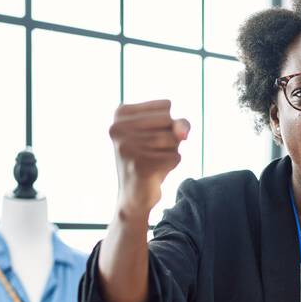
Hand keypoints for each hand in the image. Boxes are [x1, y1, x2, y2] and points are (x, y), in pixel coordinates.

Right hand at [109, 100, 190, 218]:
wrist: (135, 195)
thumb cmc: (151, 159)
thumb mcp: (166, 133)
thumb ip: (180, 124)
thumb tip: (182, 133)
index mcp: (120, 113)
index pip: (165, 106)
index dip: (166, 124)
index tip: (149, 138)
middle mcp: (118, 127)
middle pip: (169, 120)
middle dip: (170, 138)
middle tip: (152, 152)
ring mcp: (127, 146)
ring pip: (173, 139)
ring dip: (171, 152)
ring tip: (154, 161)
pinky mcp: (139, 165)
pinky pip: (174, 157)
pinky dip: (172, 165)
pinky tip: (156, 173)